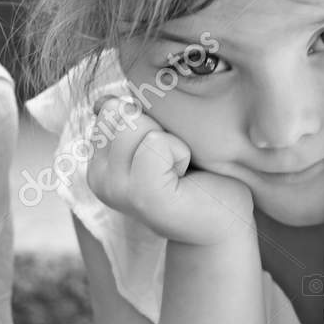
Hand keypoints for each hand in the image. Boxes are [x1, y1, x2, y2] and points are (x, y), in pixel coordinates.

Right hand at [84, 95, 252, 245]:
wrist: (225, 220)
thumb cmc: (197, 175)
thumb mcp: (157, 135)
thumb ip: (129, 119)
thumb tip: (101, 103)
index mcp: (98, 162)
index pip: (109, 109)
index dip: (146, 119)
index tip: (161, 150)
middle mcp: (98, 177)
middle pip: (118, 112)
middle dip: (155, 126)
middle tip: (171, 160)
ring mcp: (116, 189)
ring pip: (134, 123)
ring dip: (169, 139)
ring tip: (178, 169)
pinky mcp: (143, 195)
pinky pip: (156, 142)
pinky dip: (180, 152)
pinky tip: (183, 177)